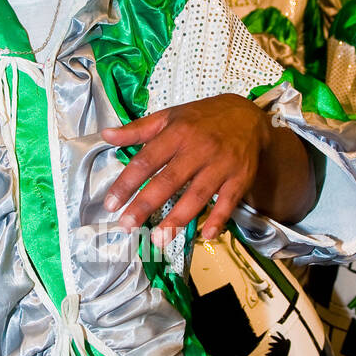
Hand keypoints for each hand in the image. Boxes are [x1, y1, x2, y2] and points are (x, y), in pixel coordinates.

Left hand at [101, 95, 270, 244]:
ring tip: (158, 239)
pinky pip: (228, 203)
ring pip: (196, 195)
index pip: (147, 160)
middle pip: (168, 181)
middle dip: (145, 205)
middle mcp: (198, 149)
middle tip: (127, 225)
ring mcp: (221, 165)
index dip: (127, 183)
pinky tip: (205, 235)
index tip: (111, 203)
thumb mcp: (170, 116)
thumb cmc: (203, 118)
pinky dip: (218, 220)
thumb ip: (137, 129)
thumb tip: (106, 136)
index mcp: (177, 133)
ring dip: (177, 220)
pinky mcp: (239, 178)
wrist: (248, 116)